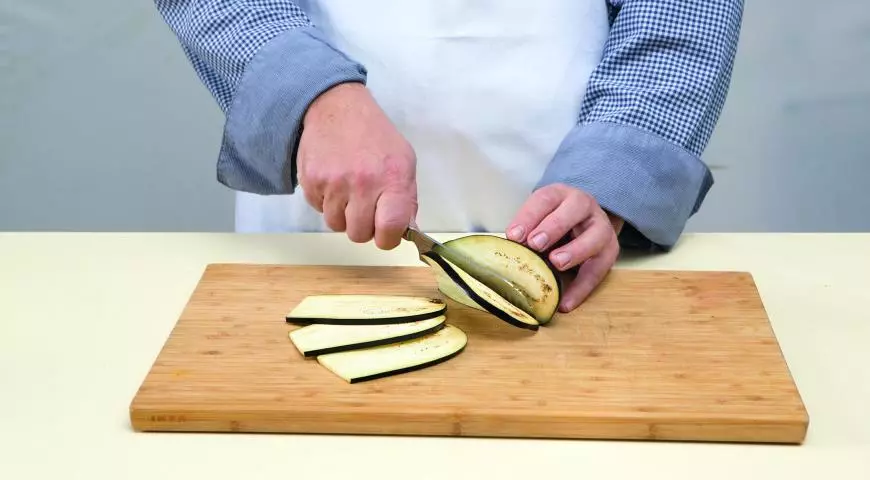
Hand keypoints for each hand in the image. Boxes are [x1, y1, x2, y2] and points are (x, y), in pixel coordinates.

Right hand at [297, 82, 417, 249]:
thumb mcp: (404, 161)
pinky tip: (333, 180)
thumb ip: (406, 198)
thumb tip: (405, 230)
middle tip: (365, 207)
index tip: (386, 234)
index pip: (390, 229)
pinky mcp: (311, 181)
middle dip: (363, 227)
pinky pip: (318, 209)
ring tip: (348, 190)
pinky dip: (326, 202)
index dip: (388, 239)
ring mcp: (334, 183)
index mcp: (393, 179)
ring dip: (342, 215)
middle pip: (359, 234)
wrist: (337, 108)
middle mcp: (363, 183)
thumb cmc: (375, 137)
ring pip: (336, 225)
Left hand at [506, 183, 622, 311]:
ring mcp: (601, 227)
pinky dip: (581, 288)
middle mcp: (585, 206)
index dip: (529, 216)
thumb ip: (526, 230)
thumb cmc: (551, 223)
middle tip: (535, 243)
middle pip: (575, 209)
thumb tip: (511, 248)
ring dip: (576, 250)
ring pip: (595, 236)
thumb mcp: (537, 219)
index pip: (545, 199)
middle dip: (554, 226)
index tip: (513, 235)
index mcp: (561, 195)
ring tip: (557, 263)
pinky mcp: (609, 252)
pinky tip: (566, 303)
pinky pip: (598, 271)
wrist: (583, 223)